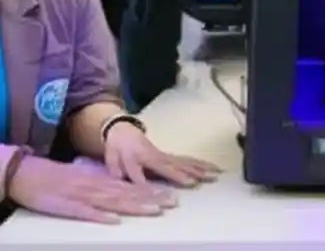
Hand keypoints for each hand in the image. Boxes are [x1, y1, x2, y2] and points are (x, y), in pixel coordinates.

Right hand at [8, 155, 176, 223]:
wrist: (25, 173)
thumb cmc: (53, 178)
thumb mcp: (81, 177)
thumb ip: (100, 184)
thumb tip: (120, 189)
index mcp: (98, 181)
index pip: (129, 187)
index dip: (151, 192)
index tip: (171, 195)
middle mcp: (94, 187)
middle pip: (127, 194)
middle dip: (151, 199)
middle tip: (173, 202)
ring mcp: (81, 196)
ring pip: (113, 202)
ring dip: (135, 206)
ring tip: (155, 210)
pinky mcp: (67, 207)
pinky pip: (86, 213)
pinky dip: (100, 216)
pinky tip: (115, 220)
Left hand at [103, 121, 220, 186]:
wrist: (124, 131)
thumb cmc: (116, 148)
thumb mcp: (110, 157)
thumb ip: (115, 168)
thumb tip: (119, 179)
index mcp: (134, 158)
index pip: (138, 173)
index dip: (144, 182)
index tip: (154, 194)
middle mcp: (152, 156)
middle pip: (167, 167)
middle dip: (179, 175)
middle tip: (192, 182)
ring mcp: (163, 156)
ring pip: (182, 163)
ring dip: (198, 169)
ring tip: (212, 175)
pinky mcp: (170, 157)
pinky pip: (187, 161)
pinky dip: (201, 165)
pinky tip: (214, 169)